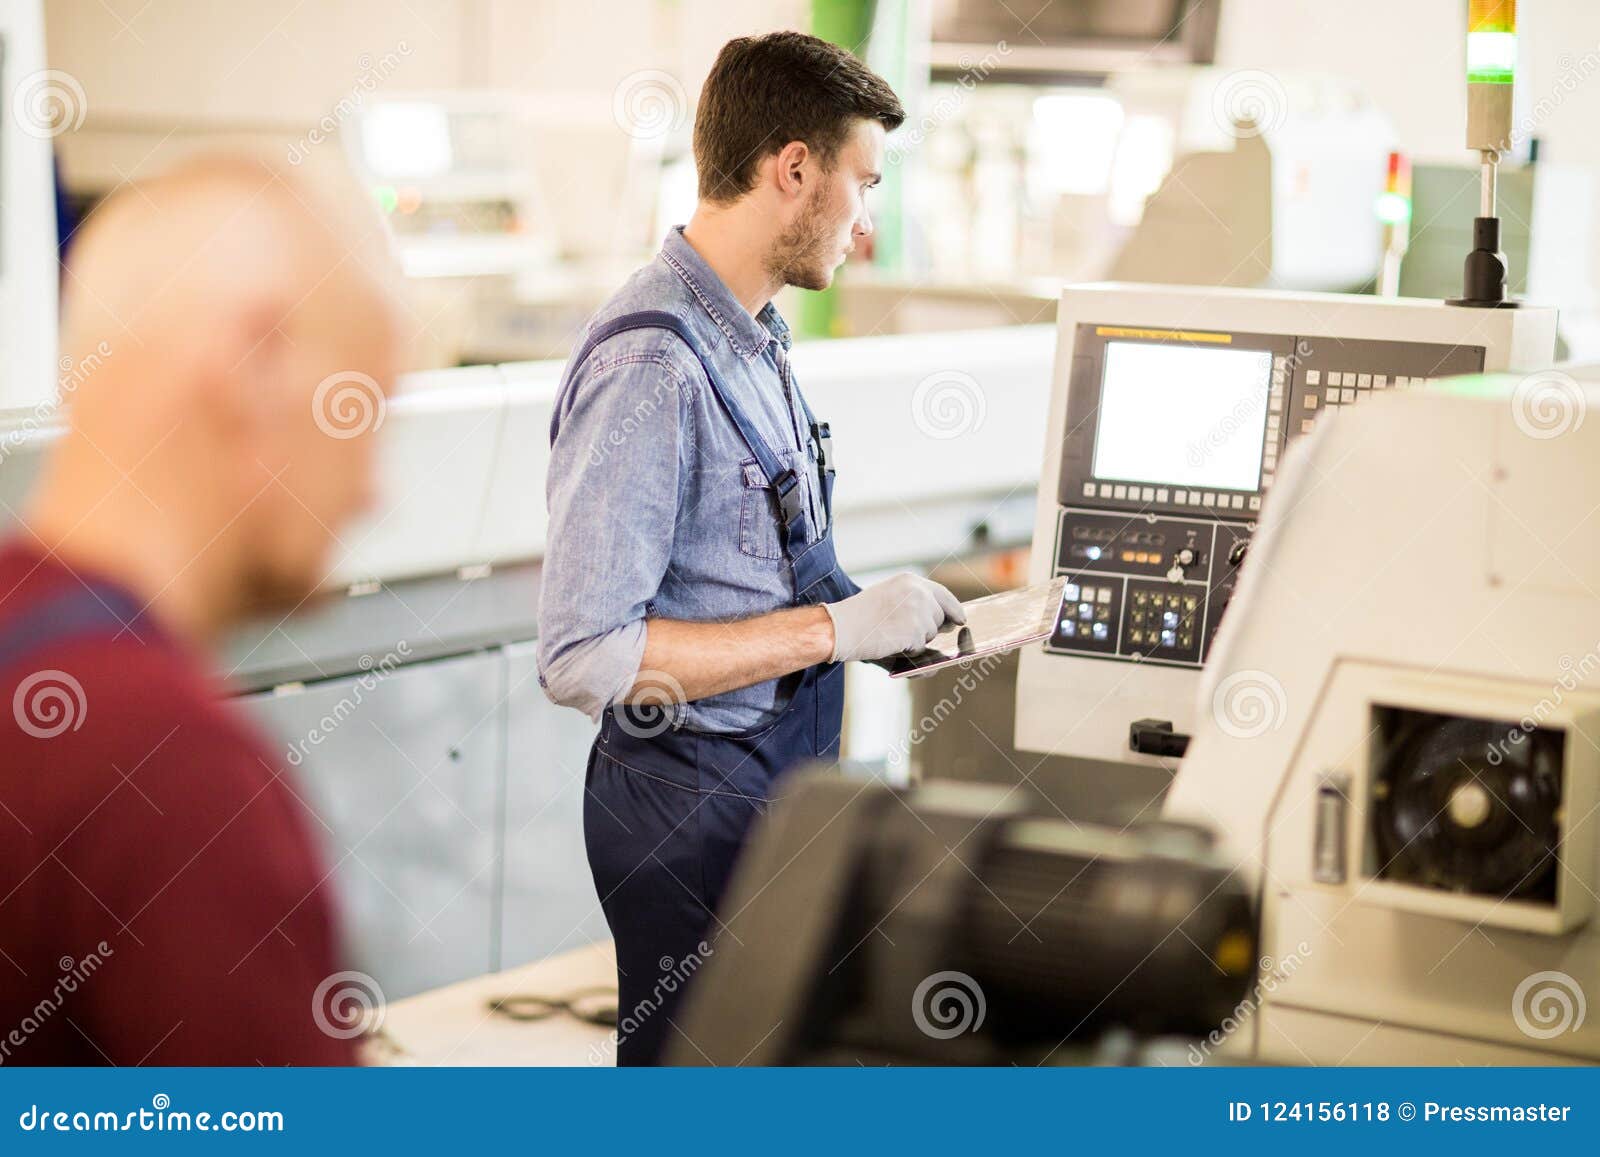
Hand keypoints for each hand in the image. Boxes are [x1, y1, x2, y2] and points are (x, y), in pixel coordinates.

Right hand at [822, 573, 965, 662]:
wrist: (839, 627)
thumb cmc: (859, 618)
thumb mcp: (890, 602)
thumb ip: (917, 608)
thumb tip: (950, 625)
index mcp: (910, 580)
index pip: (942, 594)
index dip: (953, 608)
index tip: (961, 619)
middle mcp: (918, 591)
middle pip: (940, 616)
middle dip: (929, 628)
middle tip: (902, 631)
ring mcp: (919, 610)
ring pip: (931, 633)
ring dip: (915, 640)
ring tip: (889, 633)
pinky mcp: (915, 630)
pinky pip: (920, 647)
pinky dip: (907, 650)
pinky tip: (889, 641)